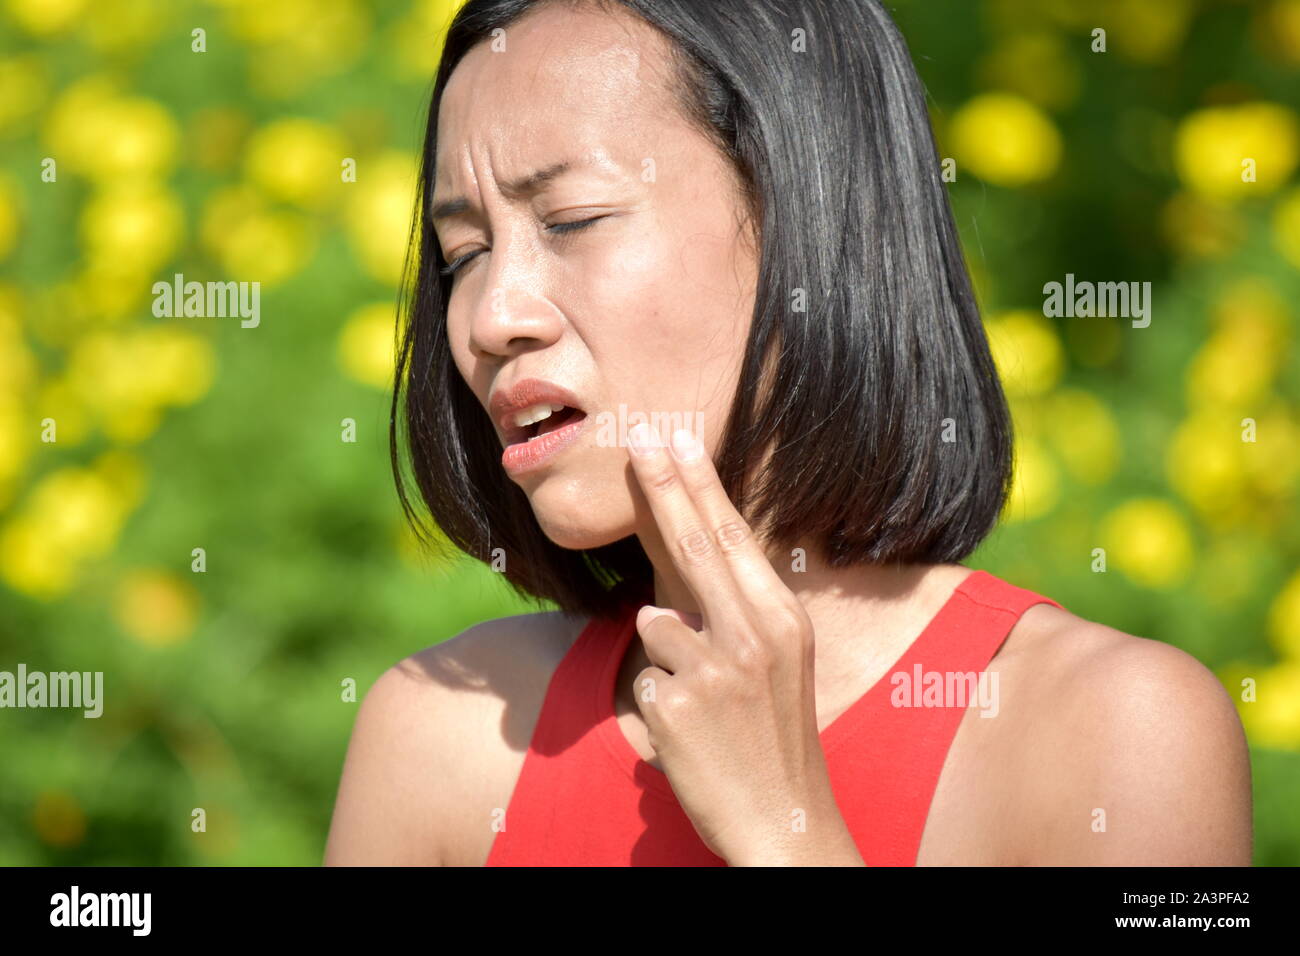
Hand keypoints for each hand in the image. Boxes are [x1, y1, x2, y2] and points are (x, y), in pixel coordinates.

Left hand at [623, 422, 863, 865]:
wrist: (787, 823)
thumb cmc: (775, 739)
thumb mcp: (775, 666)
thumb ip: (729, 620)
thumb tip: (659, 595)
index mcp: (782, 619)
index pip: (732, 538)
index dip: (698, 486)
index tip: (673, 440)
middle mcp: (755, 634)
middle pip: (693, 545)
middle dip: (661, 487)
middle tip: (637, 439)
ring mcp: (716, 668)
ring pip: (654, 624)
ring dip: (667, 657)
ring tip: (710, 706)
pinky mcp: (680, 705)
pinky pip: (645, 680)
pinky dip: (660, 704)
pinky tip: (694, 736)